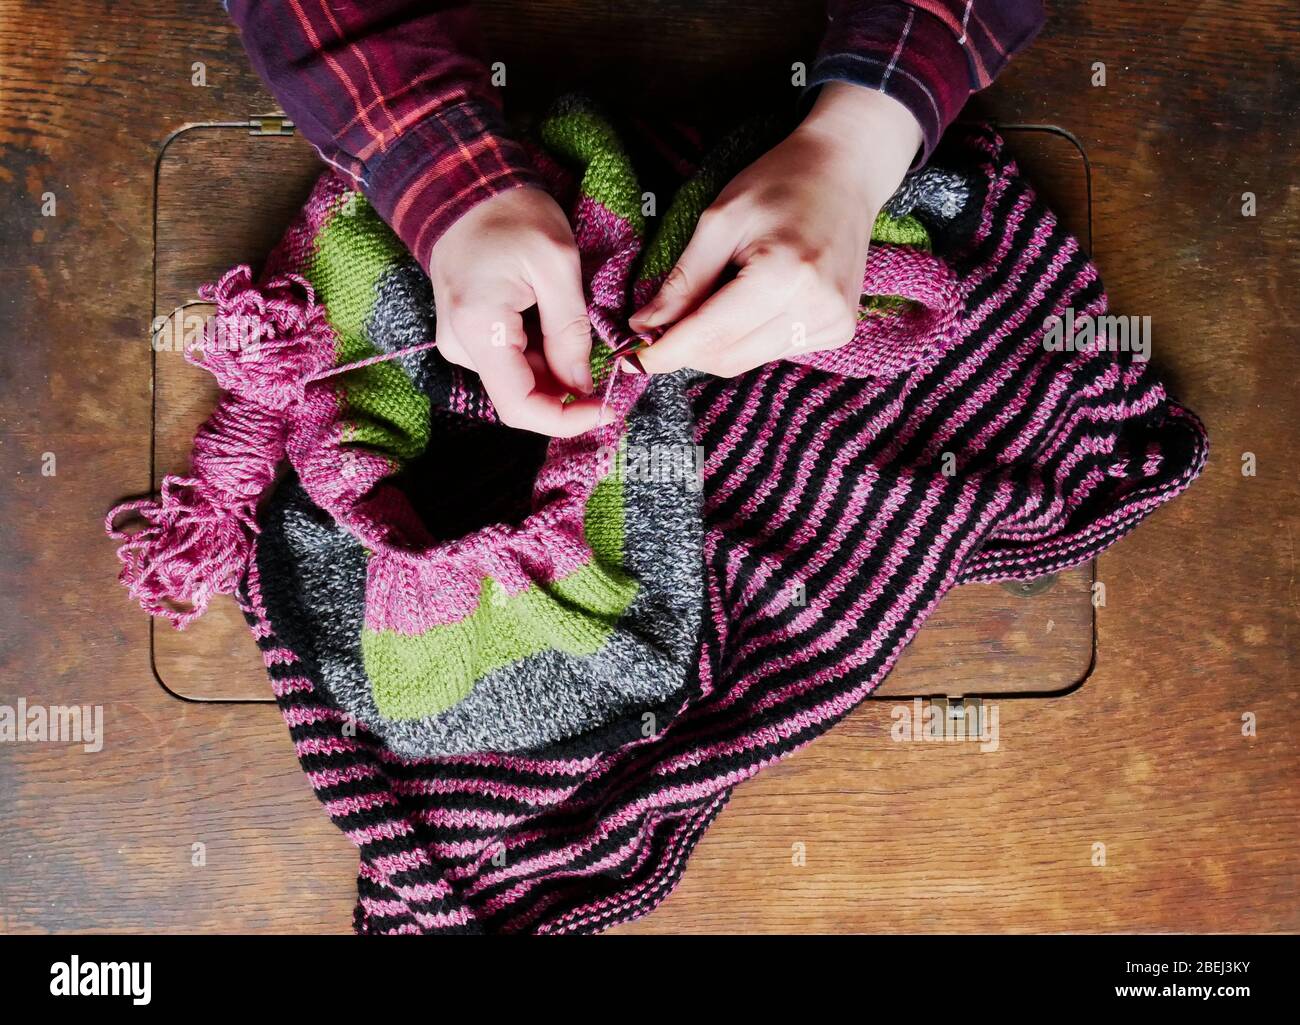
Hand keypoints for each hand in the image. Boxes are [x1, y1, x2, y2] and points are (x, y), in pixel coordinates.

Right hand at [428, 187, 609, 435]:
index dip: (565, 420)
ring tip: (571, 316)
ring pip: (520, 379)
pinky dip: (542, 352)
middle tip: (606, 362)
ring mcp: (461, 342)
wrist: (467, 188)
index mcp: (478, 329)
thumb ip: (570, 331)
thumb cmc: (512, 215)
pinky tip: (552, 316)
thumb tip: (581, 386)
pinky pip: (511, 360)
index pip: (519, 407)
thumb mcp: (557, 265)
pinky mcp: (469, 335)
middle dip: (567, 389)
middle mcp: (461, 345)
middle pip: (522, 395)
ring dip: (556, 365)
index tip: (605, 410)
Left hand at [630, 83, 922, 376]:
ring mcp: (832, 323)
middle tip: (660, 324)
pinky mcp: (838, 330)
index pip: (711, 334)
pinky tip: (751, 300)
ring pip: (746, 360)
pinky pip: (772, 351)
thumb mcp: (719, 221)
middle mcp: (815, 308)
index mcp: (785, 275)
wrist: (845, 172)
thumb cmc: (779, 183)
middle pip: (727, 357)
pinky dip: (746, 336)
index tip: (632, 357)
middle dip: (686, 347)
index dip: (666, 350)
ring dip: (715, 342)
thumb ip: (683, 279)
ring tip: (715, 296)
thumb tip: (645, 326)